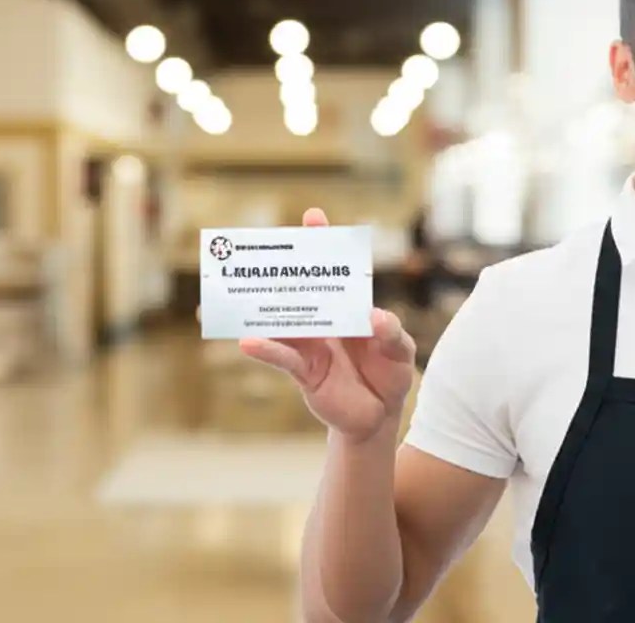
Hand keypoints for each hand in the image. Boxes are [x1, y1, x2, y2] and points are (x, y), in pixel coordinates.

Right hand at [239, 208, 416, 442]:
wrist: (379, 416)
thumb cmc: (389, 375)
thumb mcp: (401, 351)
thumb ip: (392, 332)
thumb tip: (374, 318)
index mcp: (348, 308)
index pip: (335, 271)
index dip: (324, 244)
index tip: (312, 217)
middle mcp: (324, 321)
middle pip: (300, 289)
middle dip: (282, 268)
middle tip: (260, 247)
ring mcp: (310, 345)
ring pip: (281, 320)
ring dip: (259, 307)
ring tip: (233, 291)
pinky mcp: (303, 371)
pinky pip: (282, 357)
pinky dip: (265, 349)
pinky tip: (247, 341)